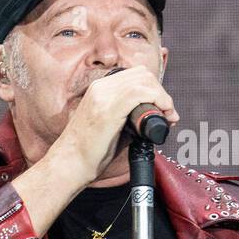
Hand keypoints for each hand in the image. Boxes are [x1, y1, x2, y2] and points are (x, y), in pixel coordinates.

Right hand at [50, 66, 178, 184]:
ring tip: (168, 115)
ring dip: (163, 97)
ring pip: (144, 81)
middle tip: (168, 112)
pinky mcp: (108, 110)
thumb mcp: (110, 124)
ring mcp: (103, 97)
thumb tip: (152, 116)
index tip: (164, 107)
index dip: (155, 88)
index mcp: (100, 88)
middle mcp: (101, 87)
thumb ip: (128, 115)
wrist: (69, 163)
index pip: (136, 75)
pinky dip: (158, 100)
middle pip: (143, 75)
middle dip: (161, 92)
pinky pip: (139, 94)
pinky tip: (163, 114)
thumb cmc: (89, 150)